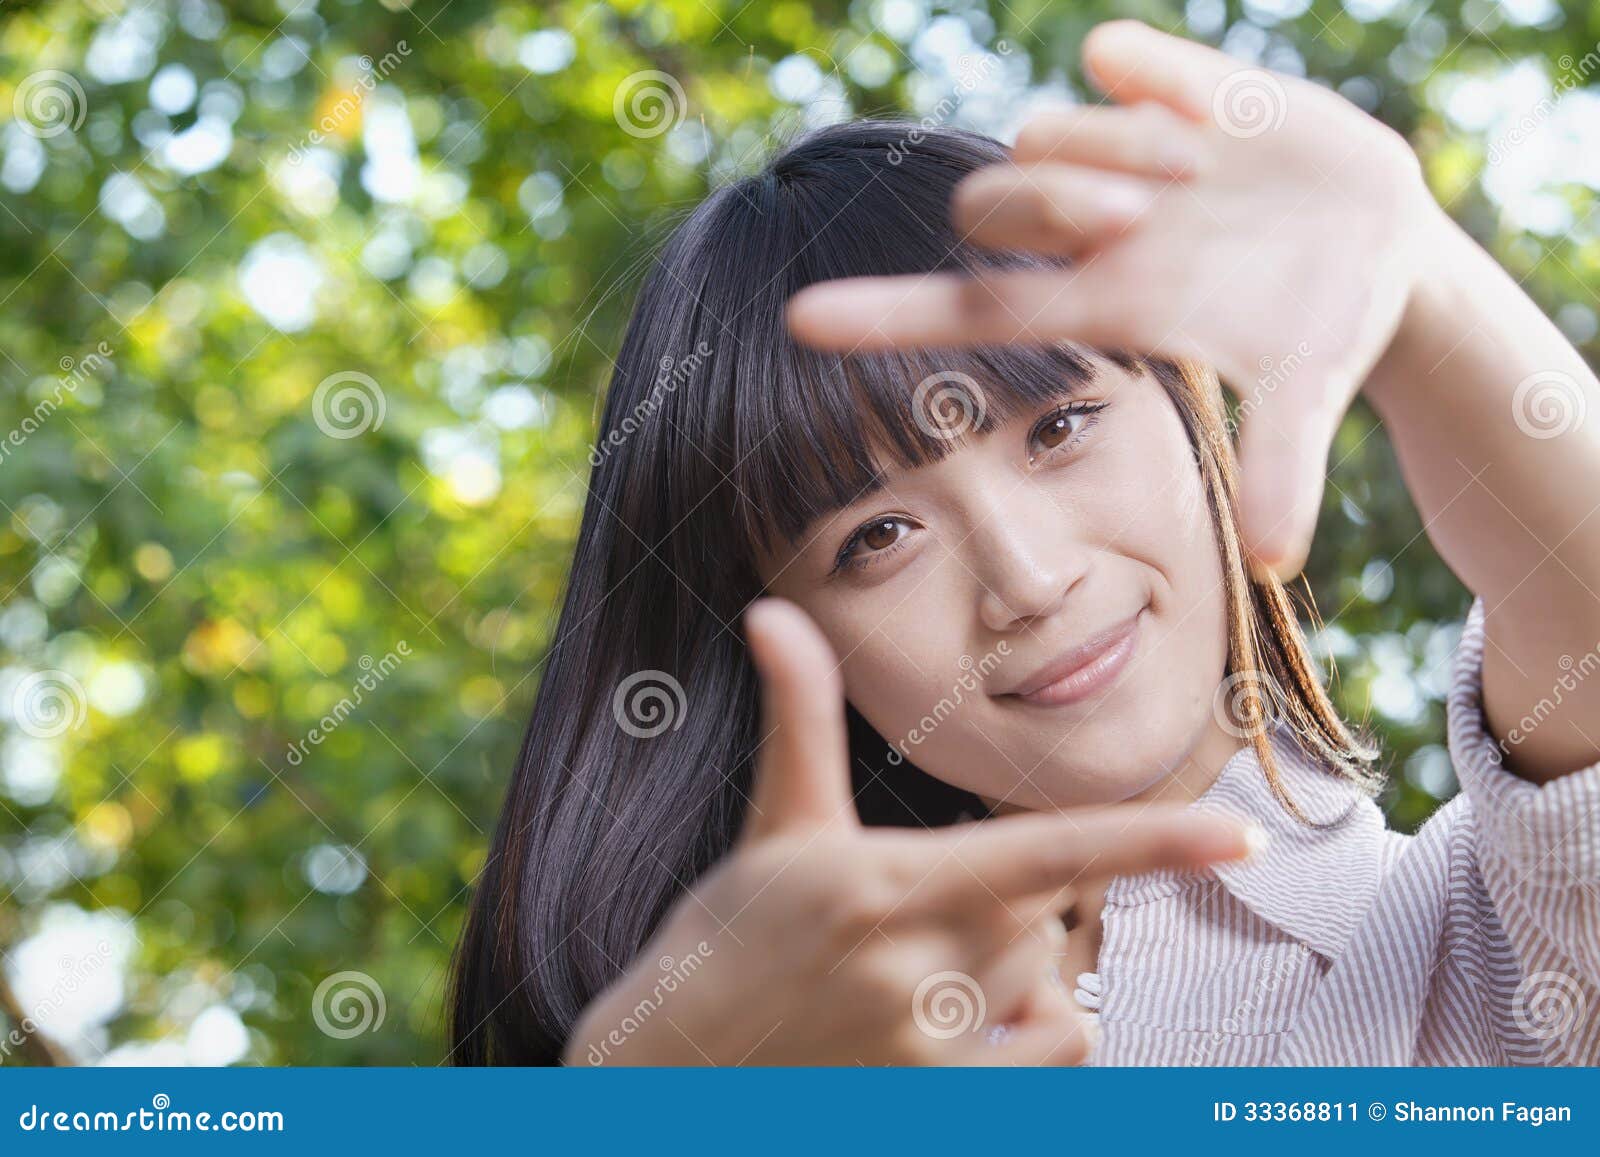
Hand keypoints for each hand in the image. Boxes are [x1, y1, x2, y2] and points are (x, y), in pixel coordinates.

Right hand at [563, 597, 1259, 1065]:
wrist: (669, 1074)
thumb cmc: (726, 941)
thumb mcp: (773, 830)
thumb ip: (800, 719)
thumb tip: (772, 613)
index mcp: (886, 883)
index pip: (1045, 854)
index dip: (1150, 843)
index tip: (1241, 838)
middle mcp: (917, 968)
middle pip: (1045, 914)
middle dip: (1006, 908)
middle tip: (918, 919)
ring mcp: (930, 1051)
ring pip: (1053, 985)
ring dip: (1022, 977)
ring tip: (926, 982)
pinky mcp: (939, 1106)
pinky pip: (1054, 1052)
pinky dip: (1034, 1036)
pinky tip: (957, 1033)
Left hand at [786, 20, 1434, 577]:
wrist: (1377, 238)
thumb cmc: (1320, 327)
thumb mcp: (1301, 393)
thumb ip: (1281, 466)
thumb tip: (1278, 561)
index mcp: (1101, 303)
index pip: (967, 312)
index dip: (883, 318)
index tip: (797, 324)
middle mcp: (1088, 229)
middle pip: (988, 204)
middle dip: (1051, 203)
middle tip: (1146, 218)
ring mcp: (1119, 154)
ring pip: (1045, 132)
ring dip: (1120, 149)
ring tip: (1201, 173)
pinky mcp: (1167, 85)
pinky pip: (1115, 58)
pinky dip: (1152, 77)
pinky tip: (1208, 114)